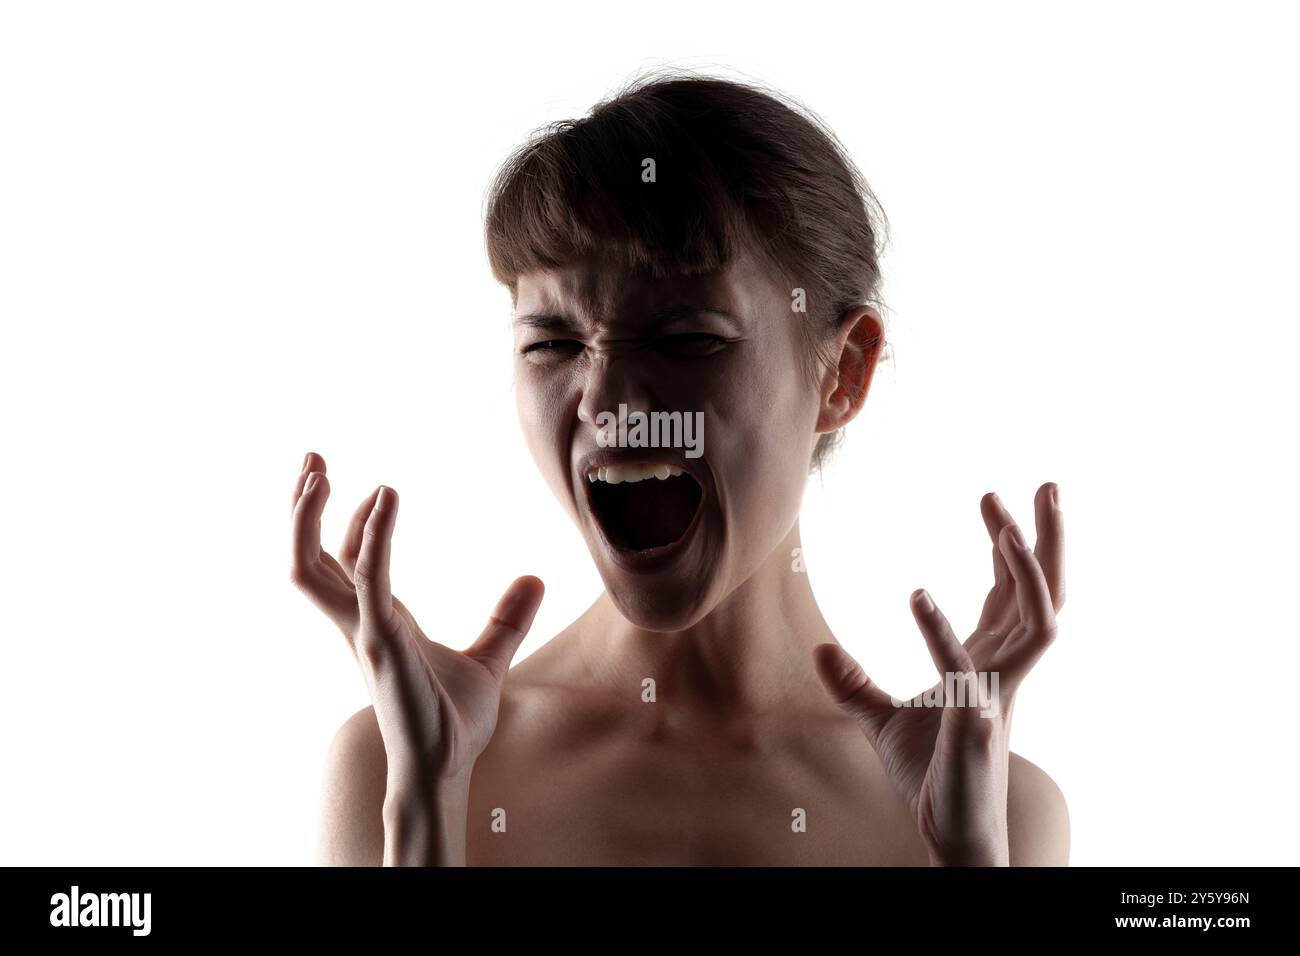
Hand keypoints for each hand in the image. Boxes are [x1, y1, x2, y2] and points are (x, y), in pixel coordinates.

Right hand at [289, 452, 544, 785]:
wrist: (445, 767)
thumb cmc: (454, 722)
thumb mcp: (489, 658)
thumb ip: (507, 619)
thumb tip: (536, 578)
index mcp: (378, 621)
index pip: (346, 562)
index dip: (350, 523)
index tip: (373, 484)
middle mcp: (359, 622)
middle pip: (307, 559)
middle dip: (301, 509)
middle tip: (312, 457)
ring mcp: (364, 631)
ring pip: (308, 568)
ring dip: (307, 517)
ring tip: (317, 470)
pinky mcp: (381, 642)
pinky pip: (368, 578)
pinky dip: (373, 535)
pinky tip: (387, 498)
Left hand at [814, 483, 1063, 864]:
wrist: (948, 830)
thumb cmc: (931, 773)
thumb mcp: (881, 719)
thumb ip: (854, 684)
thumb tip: (820, 651)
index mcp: (990, 660)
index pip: (1009, 592)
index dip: (1004, 546)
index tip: (991, 498)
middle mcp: (1005, 669)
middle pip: (1043, 592)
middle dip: (1048, 539)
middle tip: (1048, 483)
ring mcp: (999, 692)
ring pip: (1040, 620)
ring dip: (1028, 570)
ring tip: (1007, 522)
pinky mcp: (976, 721)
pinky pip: (969, 667)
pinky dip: (942, 631)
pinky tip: (915, 595)